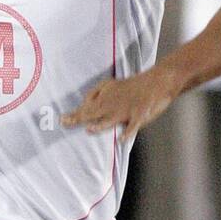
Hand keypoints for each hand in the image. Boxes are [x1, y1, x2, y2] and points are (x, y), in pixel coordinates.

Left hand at [61, 62, 178, 141]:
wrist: (159, 80)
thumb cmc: (134, 85)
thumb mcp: (112, 84)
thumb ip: (97, 92)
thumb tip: (84, 101)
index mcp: (107, 96)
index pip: (87, 106)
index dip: (74, 113)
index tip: (62, 120)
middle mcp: (114, 103)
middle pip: (93, 112)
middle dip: (79, 118)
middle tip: (66, 123)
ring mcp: (127, 109)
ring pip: (111, 119)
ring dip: (100, 125)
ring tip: (89, 129)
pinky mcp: (140, 114)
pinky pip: (133, 125)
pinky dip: (128, 132)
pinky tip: (121, 139)